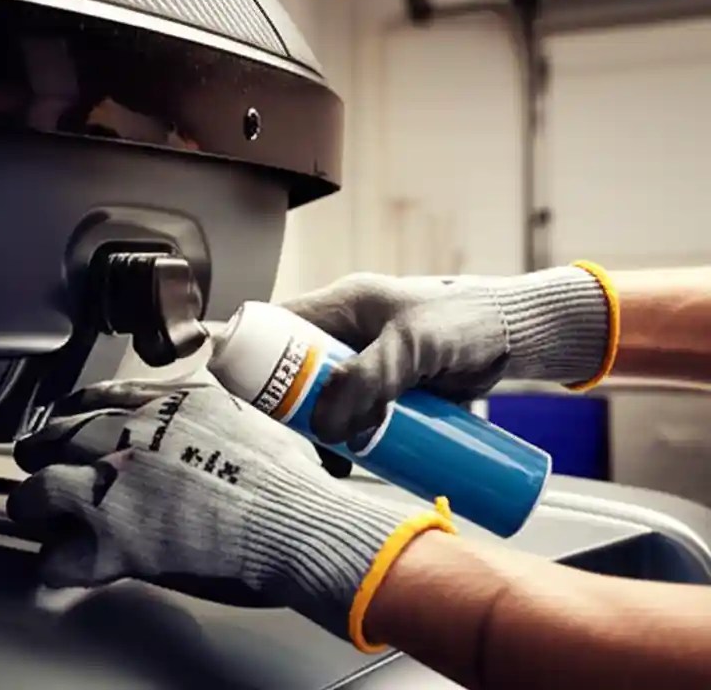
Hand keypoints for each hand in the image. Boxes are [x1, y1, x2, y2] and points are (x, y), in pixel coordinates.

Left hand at [7, 385, 425, 643]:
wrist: (294, 518)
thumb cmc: (287, 475)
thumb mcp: (246, 414)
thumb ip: (212, 409)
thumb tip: (212, 413)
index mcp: (161, 404)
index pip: (94, 398)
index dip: (71, 413)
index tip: (66, 421)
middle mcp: (127, 436)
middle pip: (59, 435)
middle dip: (43, 449)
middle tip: (36, 461)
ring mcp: (113, 487)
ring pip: (40, 488)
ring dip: (32, 501)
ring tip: (30, 510)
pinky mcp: (114, 540)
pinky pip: (59, 556)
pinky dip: (56, 562)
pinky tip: (58, 563)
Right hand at [281, 267, 609, 443]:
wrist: (516, 339)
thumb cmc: (465, 323)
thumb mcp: (410, 345)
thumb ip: (368, 380)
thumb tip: (325, 427)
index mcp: (343, 306)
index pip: (281, 326)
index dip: (259, 356)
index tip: (253, 396)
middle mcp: (347, 336)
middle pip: (296, 373)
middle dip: (292, 408)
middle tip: (296, 437)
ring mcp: (367, 366)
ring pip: (324, 401)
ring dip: (321, 430)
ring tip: (332, 458)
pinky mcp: (387, 392)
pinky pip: (354, 418)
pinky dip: (348, 440)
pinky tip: (351, 462)